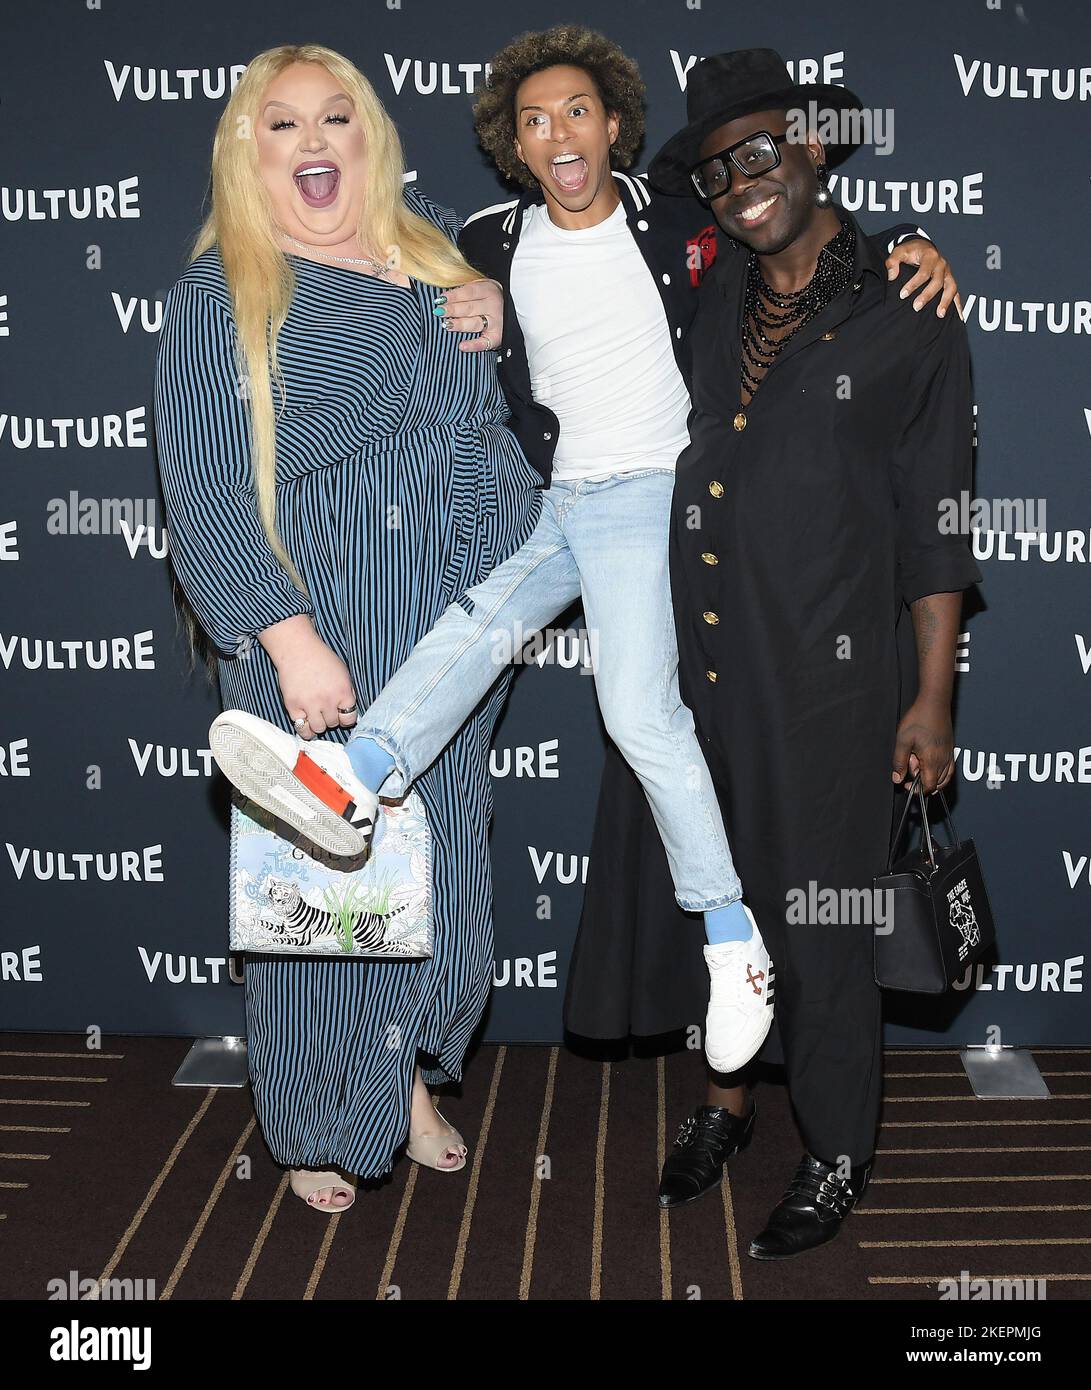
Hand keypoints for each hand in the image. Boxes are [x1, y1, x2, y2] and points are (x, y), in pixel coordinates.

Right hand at [266, 624, 358, 738]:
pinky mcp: (293, 706)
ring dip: (318, 724)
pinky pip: (301, 728)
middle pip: (333, 723)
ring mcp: (309, 704)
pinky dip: (304, 728)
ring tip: (316, 715)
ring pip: (318, 729)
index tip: (341, 715)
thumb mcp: (343, 673)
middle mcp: (327, 700)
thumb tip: (349, 712)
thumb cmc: (321, 659)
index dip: (345, 718)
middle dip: (330, 718)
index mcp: (343, 692)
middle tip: (325, 709)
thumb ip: (347, 693)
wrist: (297, 650)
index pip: (349, 719)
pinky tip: (306, 722)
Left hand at [438, 277, 503, 351]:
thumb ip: (463, 291)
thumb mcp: (480, 288)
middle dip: (452, 310)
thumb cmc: (486, 298)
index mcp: (488, 290)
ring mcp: (495, 322)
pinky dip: (473, 345)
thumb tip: (442, 297)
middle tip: (438, 311)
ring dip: (459, 324)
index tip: (440, 299)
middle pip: (469, 308)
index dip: (453, 295)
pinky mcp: (496, 338)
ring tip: (446, 325)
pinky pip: (484, 343)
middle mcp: (493, 306)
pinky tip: (462, 346)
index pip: (468, 292)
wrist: (510, 309)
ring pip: (474, 323)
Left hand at [884, 238, 960, 317]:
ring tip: (939, 314)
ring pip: (951, 287)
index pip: (923, 272)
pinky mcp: (949, 280)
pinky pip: (956, 293)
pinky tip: (958, 316)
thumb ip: (893, 262)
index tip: (902, 294)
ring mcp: (947, 273)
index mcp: (930, 256)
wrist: (922, 247)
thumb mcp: (899, 252)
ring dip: (946, 301)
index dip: (913, 284)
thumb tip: (892, 275)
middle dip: (927, 295)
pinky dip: (958, 304)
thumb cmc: (911, 251)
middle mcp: (941, 264)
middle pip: (937, 281)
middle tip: (916, 307)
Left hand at [892, 695, 953, 793]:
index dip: (917, 790)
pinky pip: (949, 769)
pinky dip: (941, 774)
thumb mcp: (902, 741)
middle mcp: (944, 760)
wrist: (934, 703)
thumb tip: (897, 778)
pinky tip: (930, 766)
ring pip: (944, 778)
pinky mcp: (950, 749)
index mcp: (932, 760)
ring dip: (931, 778)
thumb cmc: (919, 718)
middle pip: (937, 783)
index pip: (928, 786)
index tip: (907, 784)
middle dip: (922, 781)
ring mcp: (949, 755)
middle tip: (910, 765)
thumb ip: (899, 762)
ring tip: (918, 764)